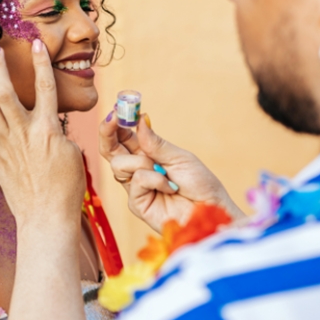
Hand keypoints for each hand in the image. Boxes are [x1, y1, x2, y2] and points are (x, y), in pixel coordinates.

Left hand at [0, 41, 85, 227]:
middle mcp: (23, 133)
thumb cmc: (66, 188)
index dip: (41, 61)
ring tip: (1, 99)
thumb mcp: (72, 152)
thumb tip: (48, 121)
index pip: (45, 86)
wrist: (45, 217)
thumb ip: (58, 131)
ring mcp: (6, 146)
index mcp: (47, 129)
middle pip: (4, 91)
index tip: (36, 43)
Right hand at [99, 110, 245, 232]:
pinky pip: (136, 181)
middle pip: (110, 150)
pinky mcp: (137, 204)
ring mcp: (135, 187)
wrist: (210, 210)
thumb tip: (140, 120)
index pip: (122, 138)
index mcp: (147, 155)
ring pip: (120, 164)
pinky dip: (155, 180)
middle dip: (108, 133)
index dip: (115, 124)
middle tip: (113, 119)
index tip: (116, 109)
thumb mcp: (179, 157)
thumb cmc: (200, 184)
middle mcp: (137, 170)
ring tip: (165, 171)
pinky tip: (170, 187)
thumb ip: (156, 143)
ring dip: (143, 162)